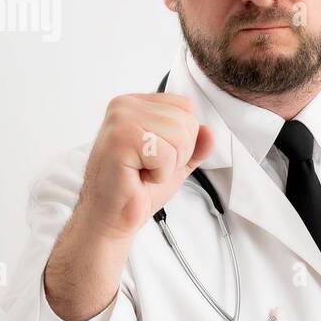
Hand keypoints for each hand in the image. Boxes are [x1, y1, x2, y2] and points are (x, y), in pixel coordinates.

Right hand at [76, 93, 215, 244]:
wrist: (111, 216)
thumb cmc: (135, 189)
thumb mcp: (176, 162)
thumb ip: (195, 146)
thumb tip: (209, 132)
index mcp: (137, 104)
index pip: (186, 106)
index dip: (184, 139)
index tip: (158, 155)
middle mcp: (126, 106)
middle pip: (186, 121)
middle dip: (178, 154)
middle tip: (150, 167)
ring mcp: (121, 120)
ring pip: (180, 136)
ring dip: (169, 165)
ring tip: (144, 170)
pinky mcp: (120, 139)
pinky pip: (165, 154)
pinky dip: (159, 173)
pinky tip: (139, 176)